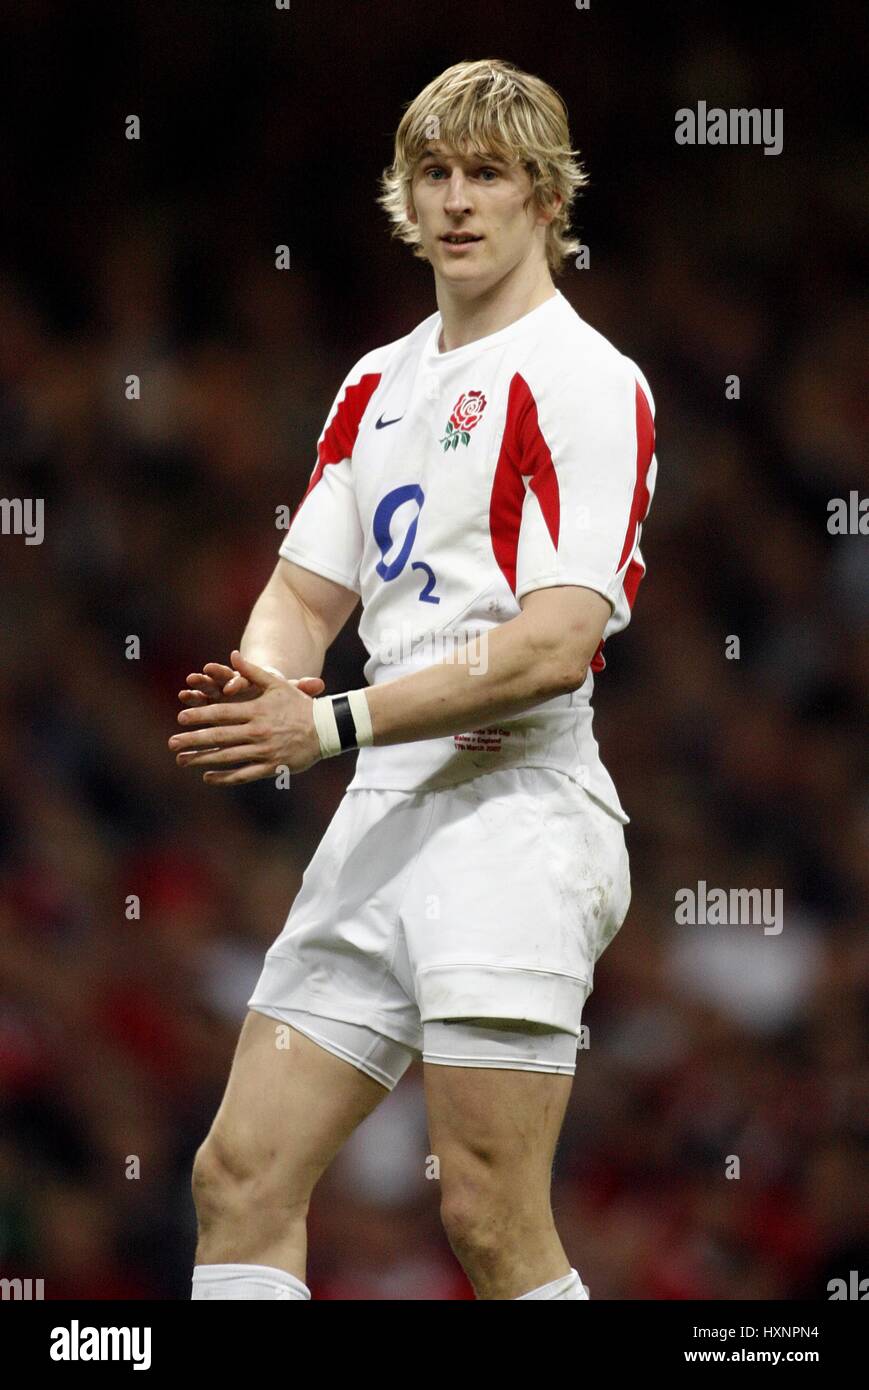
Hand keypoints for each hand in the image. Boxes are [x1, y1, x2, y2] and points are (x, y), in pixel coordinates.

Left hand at [169, 650, 324, 783]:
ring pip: (227, 757)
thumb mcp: (277, 684)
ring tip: (182, 760)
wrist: (328, 729)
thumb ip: (252, 672)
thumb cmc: (300, 704)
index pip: (222, 714)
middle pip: (219, 737)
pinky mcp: (271, 767)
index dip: (200, 716)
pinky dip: (224, 777)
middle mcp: (257, 732)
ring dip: (202, 759)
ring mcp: (264, 751)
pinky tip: (207, 777)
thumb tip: (232, 655)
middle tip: (171, 742)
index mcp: (257, 711)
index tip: (181, 718)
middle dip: (193, 740)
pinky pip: (243, 775)